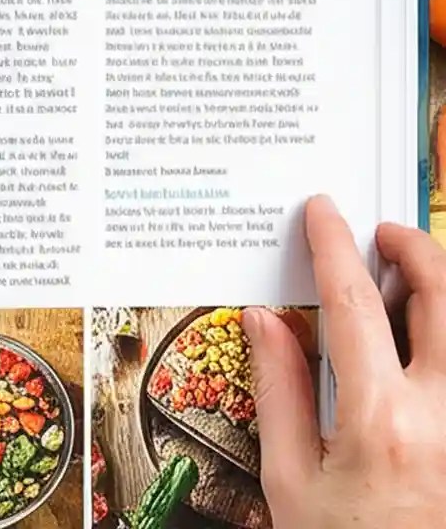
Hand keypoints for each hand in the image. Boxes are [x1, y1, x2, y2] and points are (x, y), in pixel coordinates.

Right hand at [244, 195, 445, 527]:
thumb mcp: (289, 479)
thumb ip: (280, 391)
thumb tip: (267, 321)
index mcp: (381, 420)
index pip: (355, 305)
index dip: (334, 247)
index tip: (323, 214)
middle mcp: (445, 415)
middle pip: (445, 298)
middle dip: (416, 248)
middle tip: (384, 232)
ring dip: (445, 285)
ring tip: (410, 276)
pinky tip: (429, 333)